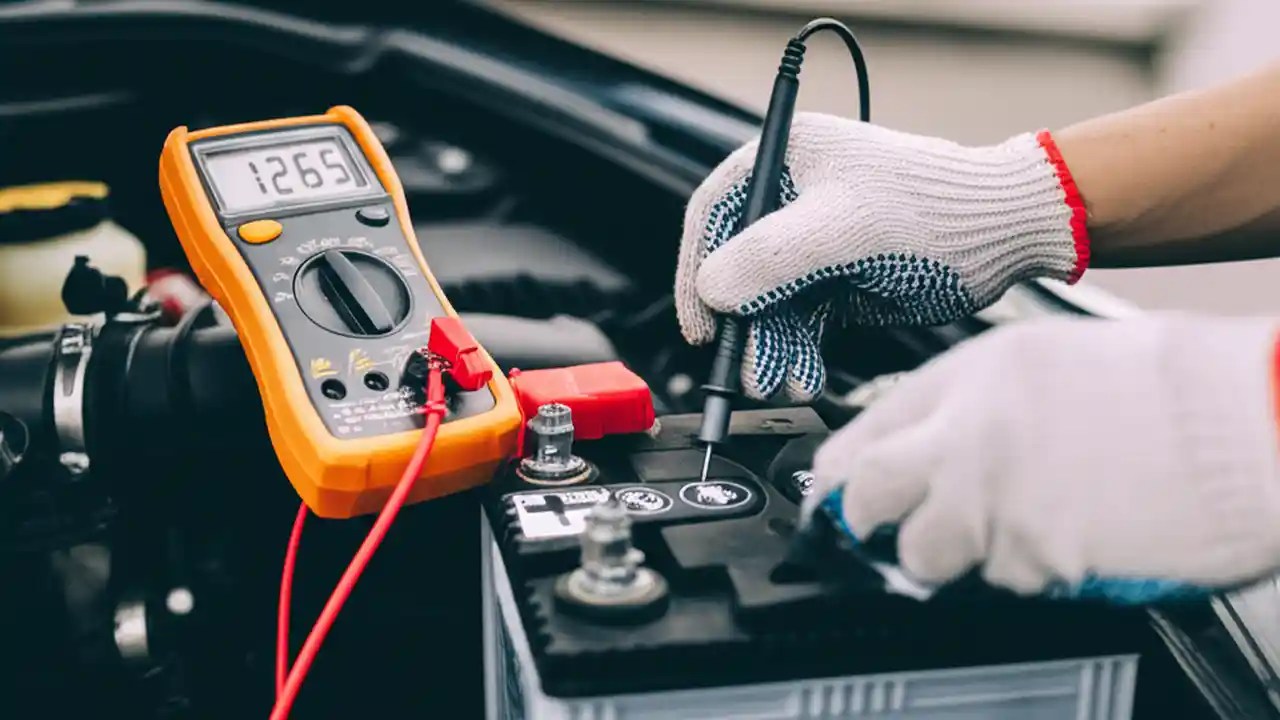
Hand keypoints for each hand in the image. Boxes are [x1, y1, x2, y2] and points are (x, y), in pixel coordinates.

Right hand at [676, 113, 1089, 400]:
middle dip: (743, 324)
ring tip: (781, 381)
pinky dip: (797, 352)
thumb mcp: (844, 227)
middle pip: (740, 269)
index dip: (699, 267)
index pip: (715, 214)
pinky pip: (801, 323)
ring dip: (770, 347)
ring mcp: (817, 244)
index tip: (702, 318)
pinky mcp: (839, 281)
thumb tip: (712, 289)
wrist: (1005, 233)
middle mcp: (795, 201)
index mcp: (787, 160)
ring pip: (770, 305)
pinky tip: (802, 376)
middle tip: (747, 368)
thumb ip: (771, 257)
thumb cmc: (936, 208)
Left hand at [803, 316, 1279, 600]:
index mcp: (973, 374)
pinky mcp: (1034, 555)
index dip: (844, 468)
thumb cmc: (1177, 386)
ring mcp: (995, 497)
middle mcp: (967, 432)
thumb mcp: (1053, 361)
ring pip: (926, 552)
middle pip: (866, 491)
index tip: (837, 490)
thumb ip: (981, 402)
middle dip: (868, 519)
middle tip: (883, 529)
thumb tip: (937, 441)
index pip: (868, 427)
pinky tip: (1069, 541)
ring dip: (952, 556)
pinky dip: (1024, 574)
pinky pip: (1001, 581)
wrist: (1248, 419)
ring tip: (1011, 533)